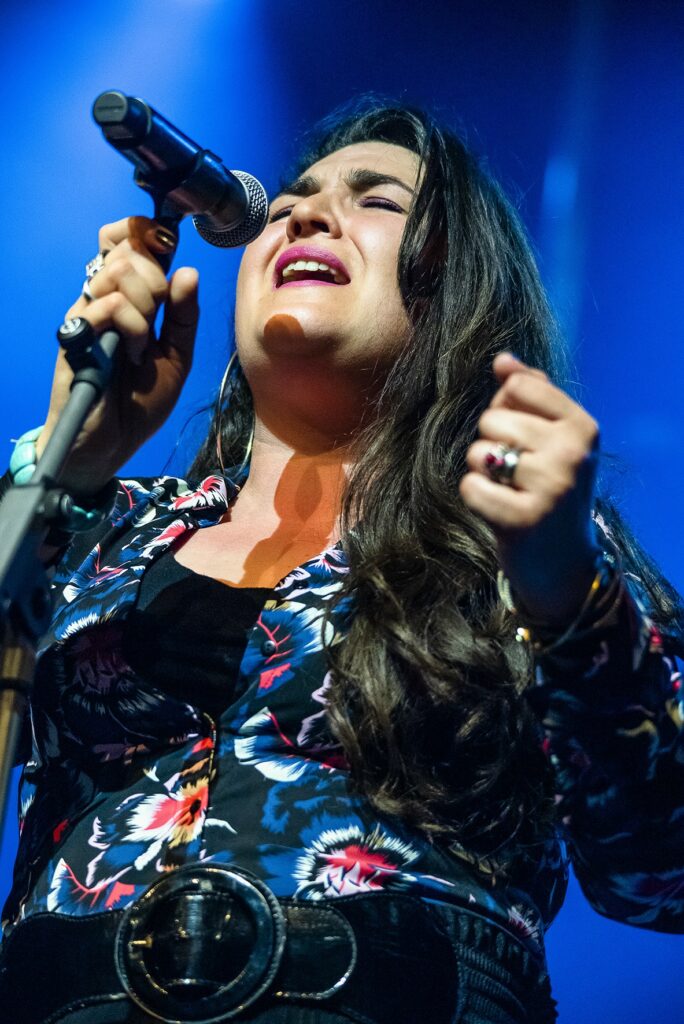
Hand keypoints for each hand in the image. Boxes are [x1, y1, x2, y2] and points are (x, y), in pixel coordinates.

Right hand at [36, 216, 199, 496]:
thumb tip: (188, 270)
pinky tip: (132, 354)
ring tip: (143, 343)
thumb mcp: (178, 357)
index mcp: (130, 298)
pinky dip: (132, 327)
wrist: (113, 441)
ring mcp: (88, 312)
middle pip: (127, 250)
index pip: (127, 239)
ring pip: (118, 272)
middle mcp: (105, 298)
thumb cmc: (141, 402)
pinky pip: (108, 304)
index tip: (167, 250)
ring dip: (145, 306)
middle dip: (155, 279)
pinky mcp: (75, 332)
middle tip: (158, 316)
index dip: (146, 234)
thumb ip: (184, 316)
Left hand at [459, 353, 599, 625]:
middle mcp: (572, 454)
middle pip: (492, 418)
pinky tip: (497, 510)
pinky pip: (471, 486)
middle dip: (490, 442)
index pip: (520, 385)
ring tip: (507, 490)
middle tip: (514, 472)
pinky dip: (475, 497)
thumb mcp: (555, 440)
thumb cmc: (551, 490)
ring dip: (481, 470)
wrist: (563, 565)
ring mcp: (550, 488)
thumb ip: (532, 393)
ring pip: (478, 451)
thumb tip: (502, 359)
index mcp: (583, 427)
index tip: (523, 436)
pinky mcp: (522, 520)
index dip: (505, 406)